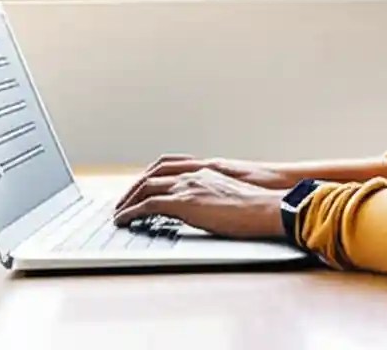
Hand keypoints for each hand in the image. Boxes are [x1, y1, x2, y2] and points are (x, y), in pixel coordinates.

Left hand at [116, 154, 297, 213]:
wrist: (267, 207)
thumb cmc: (257, 205)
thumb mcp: (231, 192)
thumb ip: (214, 193)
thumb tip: (207, 206)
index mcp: (204, 170)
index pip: (166, 166)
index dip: (149, 177)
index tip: (139, 187)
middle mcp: (193, 174)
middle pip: (151, 175)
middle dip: (133, 188)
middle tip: (122, 202)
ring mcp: (188, 186)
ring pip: (145, 187)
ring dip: (128, 200)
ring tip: (119, 213)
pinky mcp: (185, 202)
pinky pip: (148, 204)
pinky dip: (132, 212)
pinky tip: (124, 220)